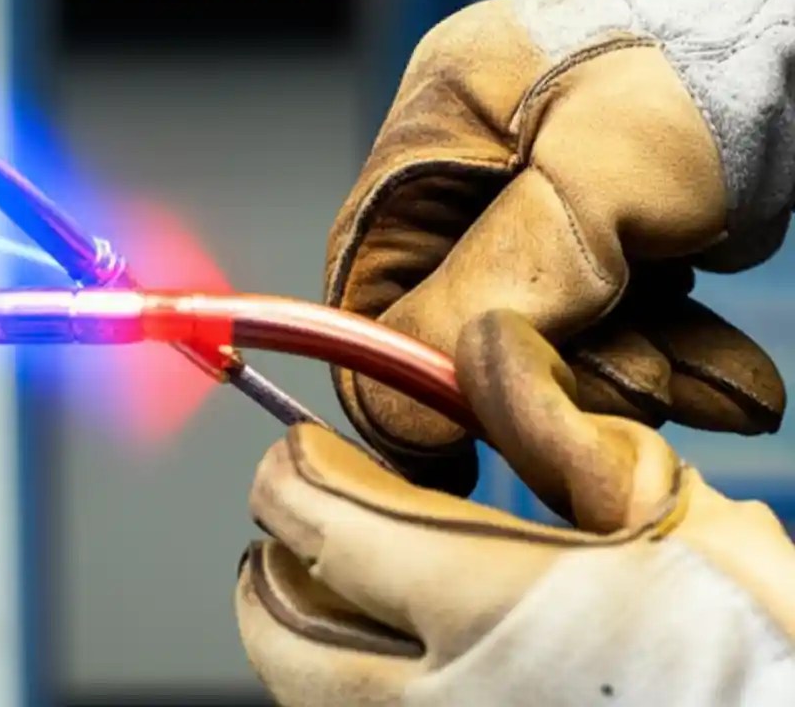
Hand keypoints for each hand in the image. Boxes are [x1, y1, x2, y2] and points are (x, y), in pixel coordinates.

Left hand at [236, 312, 794, 705]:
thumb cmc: (756, 646)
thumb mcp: (674, 514)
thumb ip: (561, 428)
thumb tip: (486, 351)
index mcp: (486, 604)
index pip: (318, 521)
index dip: (294, 471)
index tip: (304, 450)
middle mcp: (442, 701)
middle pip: (280, 629)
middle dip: (276, 562)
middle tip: (306, 522)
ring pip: (309, 694)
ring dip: (306, 628)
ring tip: (343, 586)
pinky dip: (350, 686)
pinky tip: (403, 655)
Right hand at [326, 0, 793, 493]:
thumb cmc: (702, 60)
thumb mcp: (591, 181)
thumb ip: (494, 289)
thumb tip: (406, 410)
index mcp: (426, 148)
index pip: (374, 300)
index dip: (414, 382)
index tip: (474, 447)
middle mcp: (472, 185)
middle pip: (471, 328)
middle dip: (558, 379)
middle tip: (638, 395)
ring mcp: (545, 214)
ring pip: (559, 338)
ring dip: (632, 382)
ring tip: (705, 386)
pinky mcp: (614, 238)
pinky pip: (622, 321)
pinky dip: (676, 359)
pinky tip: (731, 385)